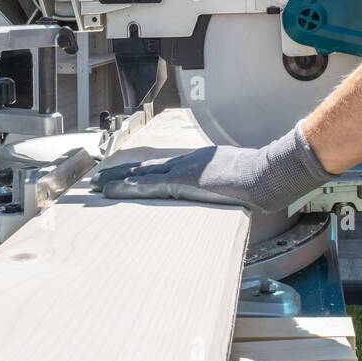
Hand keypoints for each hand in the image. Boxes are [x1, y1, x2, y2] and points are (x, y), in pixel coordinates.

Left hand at [89, 121, 335, 212]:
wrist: (266, 175)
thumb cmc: (260, 181)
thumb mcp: (241, 183)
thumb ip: (229, 189)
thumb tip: (230, 200)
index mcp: (200, 161)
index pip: (164, 165)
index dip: (142, 169)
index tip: (127, 173)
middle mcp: (187, 160)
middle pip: (146, 165)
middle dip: (121, 172)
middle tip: (99, 178)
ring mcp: (183, 169)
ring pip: (140, 173)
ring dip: (116, 179)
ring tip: (95, 185)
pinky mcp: (181, 181)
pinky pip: (147, 185)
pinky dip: (127, 188)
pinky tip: (111, 191)